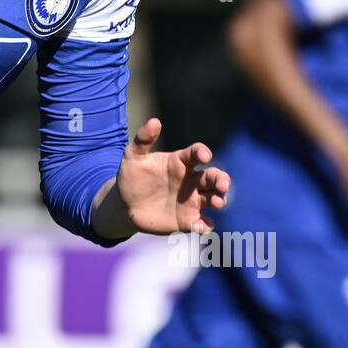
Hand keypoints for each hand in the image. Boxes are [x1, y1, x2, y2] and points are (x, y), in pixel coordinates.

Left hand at [114, 118, 230, 235]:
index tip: (204, 156)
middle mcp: (191, 180)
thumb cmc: (132, 176)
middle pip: (214, 177)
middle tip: (222, 185)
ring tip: (217, 202)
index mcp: (180, 162)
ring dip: (220, 200)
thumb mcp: (133, 156)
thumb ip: (143, 140)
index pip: (197, 154)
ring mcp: (191, 200)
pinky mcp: (187, 220)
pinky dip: (206, 225)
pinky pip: (203, 223)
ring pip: (215, 198)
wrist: (125, 203)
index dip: (202, 153)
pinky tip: (200, 226)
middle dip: (222, 180)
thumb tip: (155, 121)